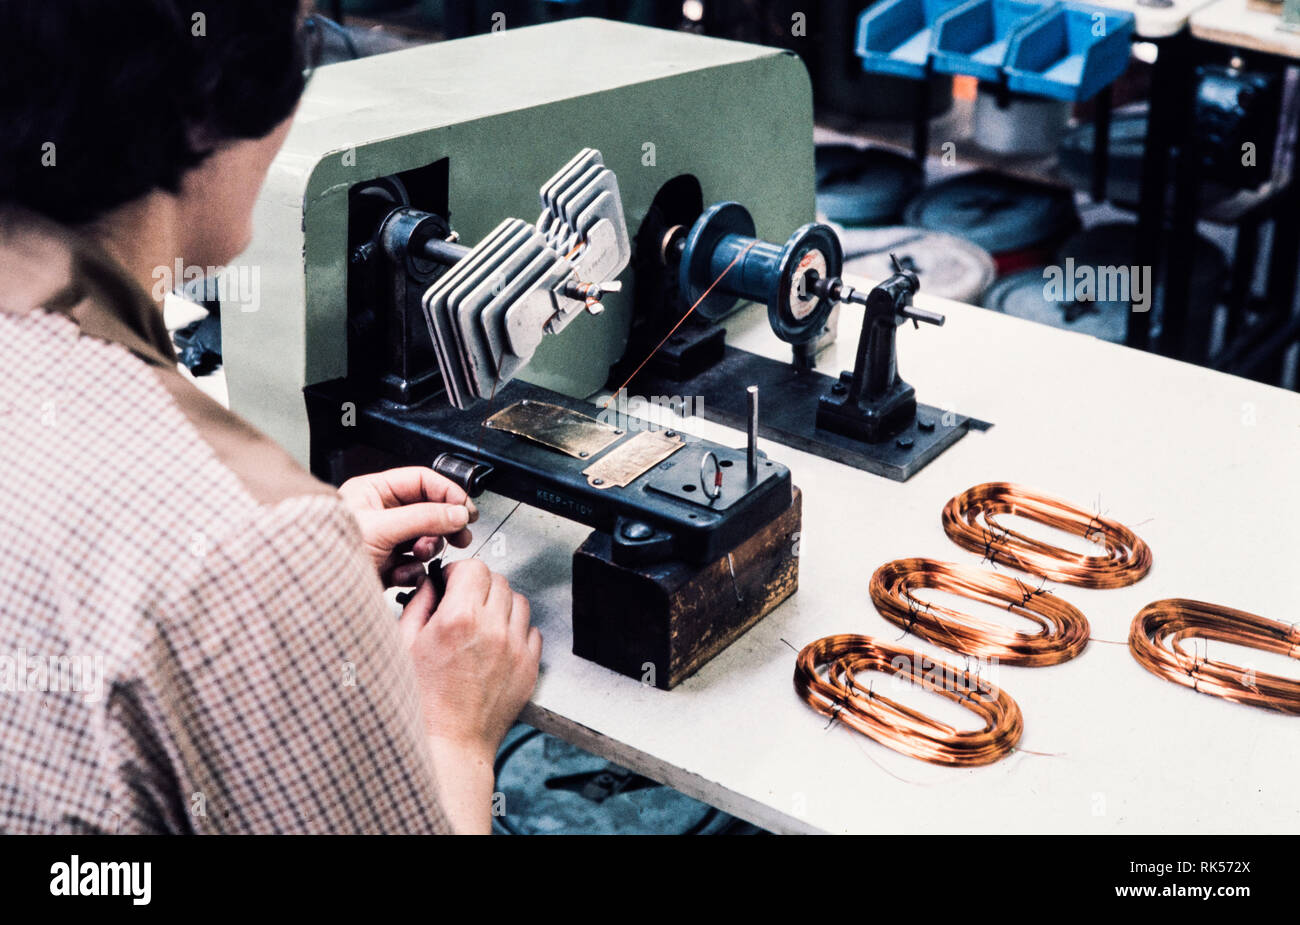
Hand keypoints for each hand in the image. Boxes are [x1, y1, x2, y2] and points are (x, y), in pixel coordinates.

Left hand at [338, 467, 477, 586]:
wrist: (313, 594)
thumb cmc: (327, 554)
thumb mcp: (382, 528)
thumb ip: (424, 517)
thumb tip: (457, 513)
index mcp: (373, 491)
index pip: (421, 481)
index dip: (447, 492)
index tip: (466, 508)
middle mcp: (380, 514)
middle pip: (428, 510)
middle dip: (443, 524)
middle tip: (461, 535)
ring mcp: (384, 541)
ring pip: (424, 539)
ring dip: (426, 549)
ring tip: (418, 555)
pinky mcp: (386, 566)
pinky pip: (414, 564)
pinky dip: (412, 571)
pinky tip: (401, 574)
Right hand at [399, 560, 541, 833]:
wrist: (448, 744)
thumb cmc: (421, 703)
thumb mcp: (403, 645)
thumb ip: (419, 604)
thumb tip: (431, 582)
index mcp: (459, 619)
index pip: (474, 567)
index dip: (458, 572)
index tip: (451, 583)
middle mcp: (493, 630)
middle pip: (498, 581)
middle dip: (478, 586)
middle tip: (462, 603)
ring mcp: (515, 649)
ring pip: (519, 602)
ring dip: (500, 605)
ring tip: (480, 623)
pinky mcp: (528, 668)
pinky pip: (531, 631)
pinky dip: (515, 631)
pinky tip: (495, 643)